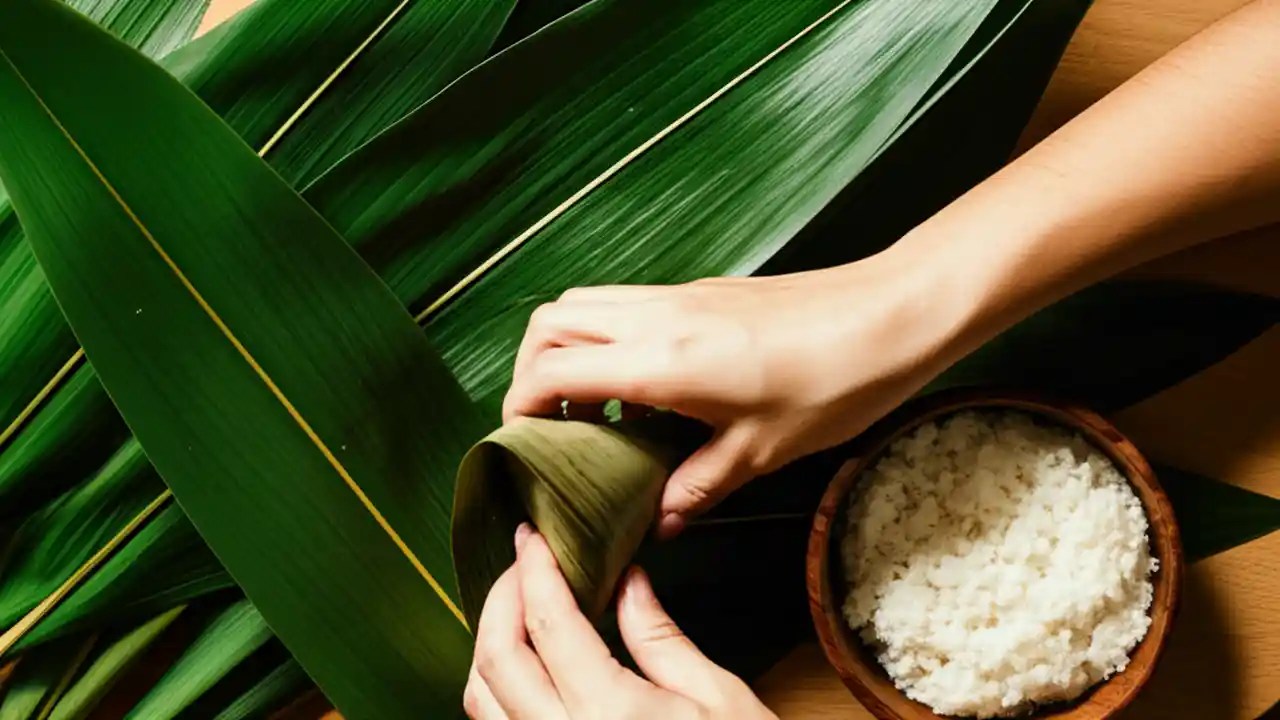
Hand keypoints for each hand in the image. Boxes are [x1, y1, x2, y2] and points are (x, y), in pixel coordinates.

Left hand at [465, 524, 775, 719]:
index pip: (547, 623)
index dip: (535, 570)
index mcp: (610, 714)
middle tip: (526, 562)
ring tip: (521, 608)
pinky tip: (528, 668)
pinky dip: (497, 691)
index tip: (534, 535)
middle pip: (495, 657)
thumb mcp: (719, 700)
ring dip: (491, 644)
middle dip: (501, 597)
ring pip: (480, 701)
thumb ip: (660, 638)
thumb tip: (627, 581)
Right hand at [503, 251, 966, 534]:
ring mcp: (679, 296)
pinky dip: (610, 339)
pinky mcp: (702, 291)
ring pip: (586, 304)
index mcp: (663, 360)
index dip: (520, 407)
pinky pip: (627, 305)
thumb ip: (697, 487)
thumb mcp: (762, 452)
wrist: (894, 312)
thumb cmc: (836, 381)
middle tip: (551, 426)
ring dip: (568, 350)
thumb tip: (659, 521)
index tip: (522, 444)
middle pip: (551, 321)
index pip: (553, 369)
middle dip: (531, 371)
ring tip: (594, 410)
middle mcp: (658, 317)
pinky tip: (645, 389)